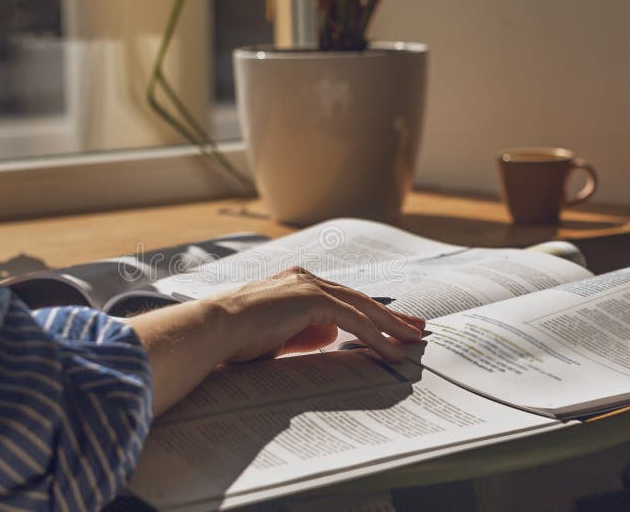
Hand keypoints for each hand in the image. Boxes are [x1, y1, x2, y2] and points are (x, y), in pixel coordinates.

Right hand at [128, 267, 424, 414]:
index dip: (369, 312)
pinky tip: (391, 351)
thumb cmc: (235, 336)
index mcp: (295, 282)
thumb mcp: (277, 332)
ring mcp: (308, 286)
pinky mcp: (311, 299)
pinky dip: (375, 337)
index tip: (389, 325)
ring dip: (390, 326)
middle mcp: (305, 278)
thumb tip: (330, 336)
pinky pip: (353, 321)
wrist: (213, 328)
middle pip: (358, 297)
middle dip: (390, 315)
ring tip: (413, 341)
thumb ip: (304, 330)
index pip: (342, 298)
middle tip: (415, 327)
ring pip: (361, 307)